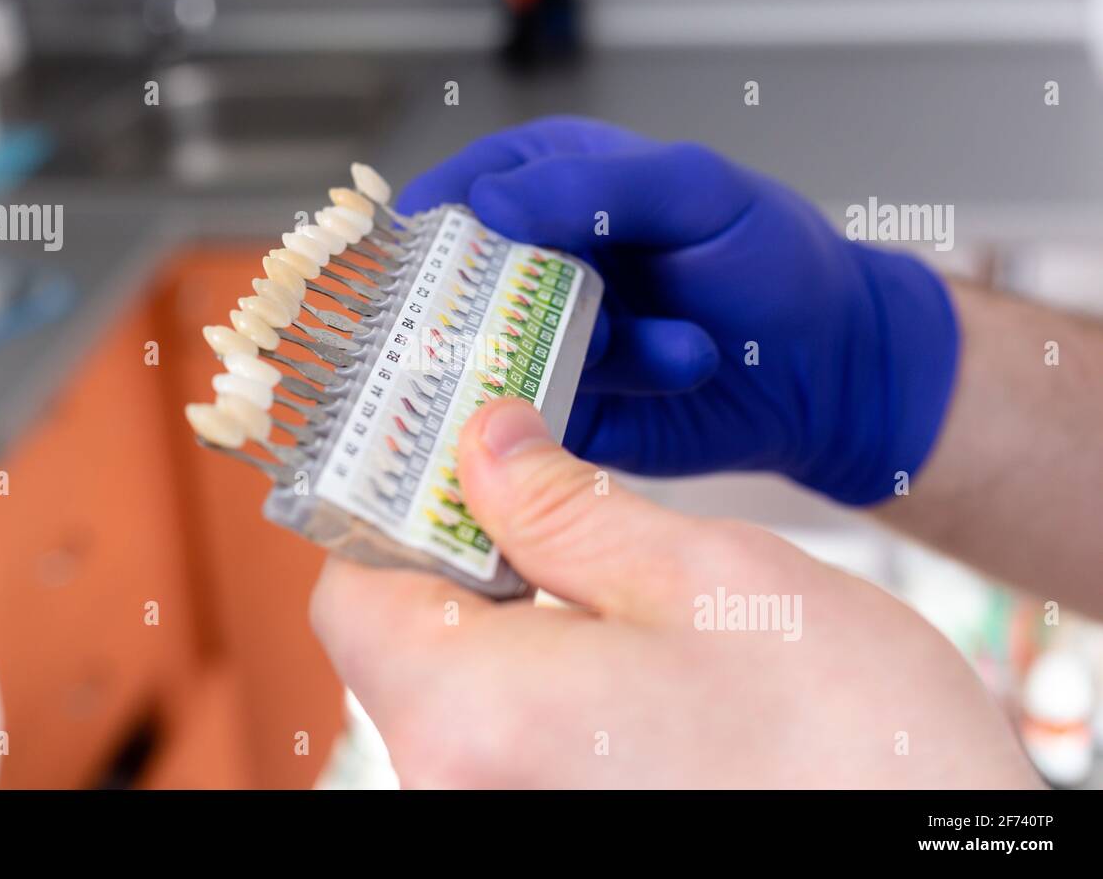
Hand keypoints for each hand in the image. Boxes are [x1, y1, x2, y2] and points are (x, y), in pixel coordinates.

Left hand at [311, 399, 1038, 787]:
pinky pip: (508, 729)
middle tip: (543, 489)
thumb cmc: (847, 743)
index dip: (396, 506)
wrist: (932, 842)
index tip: (456, 455)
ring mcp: (508, 811)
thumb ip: (567, 509)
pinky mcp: (559, 815)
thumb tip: (485, 445)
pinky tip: (620, 635)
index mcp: (474, 717)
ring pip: (458, 680)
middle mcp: (465, 784)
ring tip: (599, 559)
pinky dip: (540, 665)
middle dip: (461, 548)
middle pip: (402, 637)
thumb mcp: (704, 577)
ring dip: (507, 605)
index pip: (353, 591)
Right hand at [398, 117, 958, 504]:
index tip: (448, 260)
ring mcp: (540, 345)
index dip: (435, 229)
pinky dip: (584, 404)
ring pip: (486, 360)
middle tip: (584, 310)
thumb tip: (488, 201)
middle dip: (493, 306)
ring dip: (583, 353)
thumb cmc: (773, 262)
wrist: (833, 371)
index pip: (451, 197)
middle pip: (445, 290)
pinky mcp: (561, 414)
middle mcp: (530, 268)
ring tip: (680, 343)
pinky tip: (668, 374)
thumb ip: (595, 187)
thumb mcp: (697, 193)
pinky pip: (529, 418)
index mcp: (547, 187)